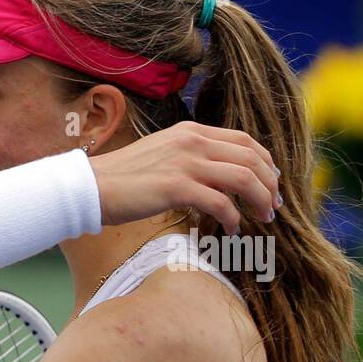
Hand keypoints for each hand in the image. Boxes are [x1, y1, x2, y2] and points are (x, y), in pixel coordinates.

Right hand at [90, 120, 280, 233]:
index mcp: (190, 131)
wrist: (89, 187)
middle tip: (273, 207)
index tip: (270, 183)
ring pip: (244, 178)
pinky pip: (221, 204)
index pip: (244, 140)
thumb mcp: (159, 155)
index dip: (265, 162)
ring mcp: (185, 163)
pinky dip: (233, 219)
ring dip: (259, 201)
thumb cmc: (119, 179)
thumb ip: (187, 158)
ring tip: (261, 220)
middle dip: (270, 184)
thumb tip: (211, 177)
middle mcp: (193, 142)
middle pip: (251, 158)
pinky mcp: (177, 188)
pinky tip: (231, 231)